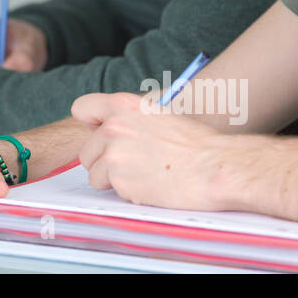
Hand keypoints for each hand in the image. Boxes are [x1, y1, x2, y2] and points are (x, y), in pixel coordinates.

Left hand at [72, 91, 230, 210]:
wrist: (216, 167)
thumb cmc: (196, 144)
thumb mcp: (158, 116)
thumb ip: (128, 119)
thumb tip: (105, 129)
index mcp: (123, 105)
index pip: (81, 108)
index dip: (90, 125)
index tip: (101, 136)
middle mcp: (113, 127)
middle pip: (86, 151)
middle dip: (104, 161)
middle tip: (135, 164)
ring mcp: (113, 154)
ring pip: (95, 175)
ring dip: (114, 180)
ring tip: (145, 175)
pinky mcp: (119, 180)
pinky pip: (112, 191)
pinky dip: (127, 193)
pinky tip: (151, 185)